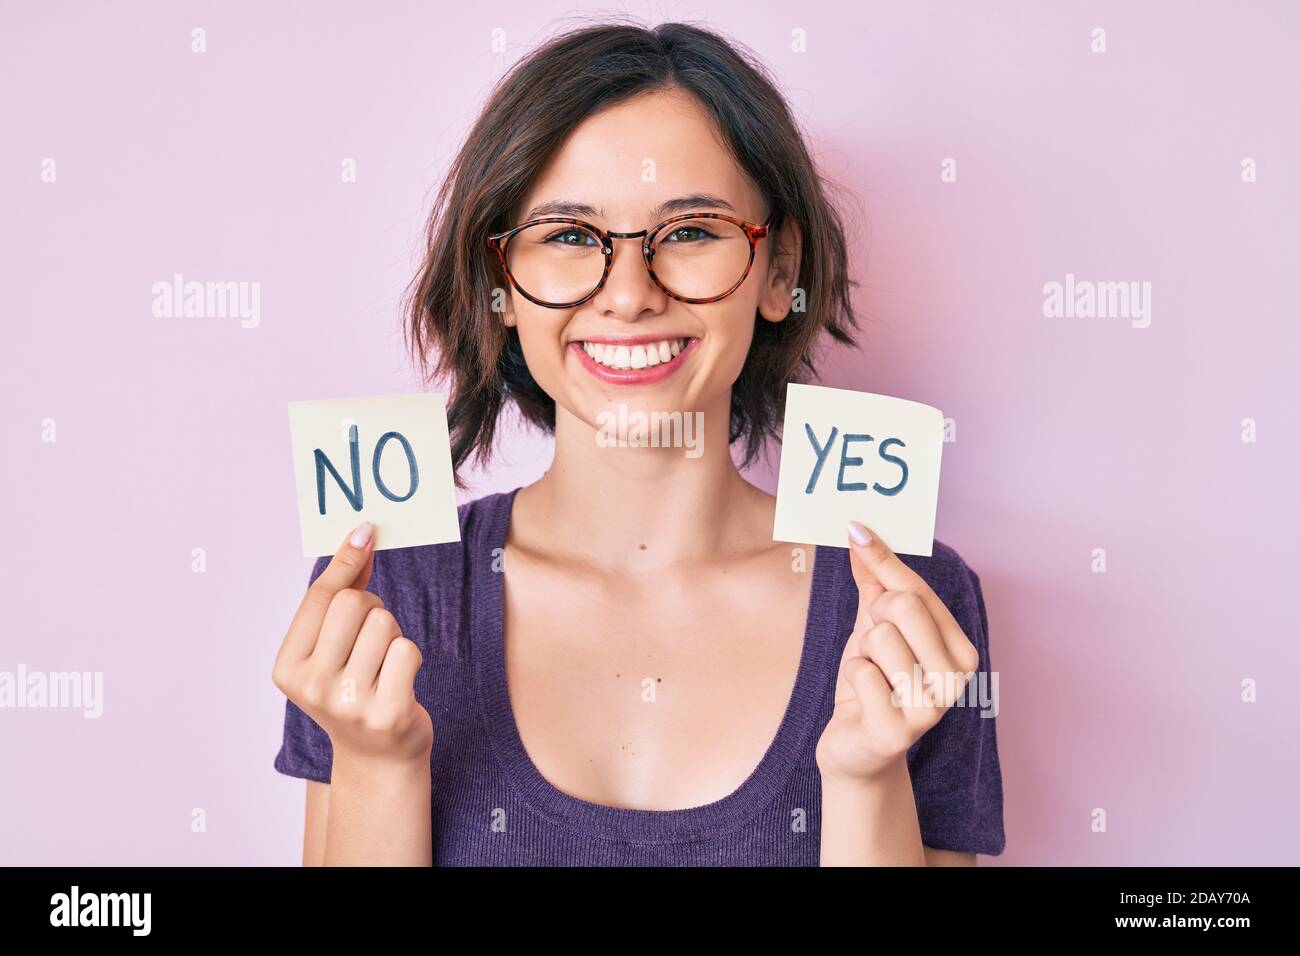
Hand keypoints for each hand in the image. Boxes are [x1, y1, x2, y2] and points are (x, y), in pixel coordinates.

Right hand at [272, 522, 433, 765]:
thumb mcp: (333, 647)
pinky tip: (399, 682)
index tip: (366, 530)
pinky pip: (407, 650)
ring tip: (383, 665)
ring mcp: (347, 702)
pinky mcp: (386, 713)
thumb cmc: (354, 687)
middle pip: (354, 604)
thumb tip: (360, 536)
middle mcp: (311, 686)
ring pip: (385, 624)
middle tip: (371, 639)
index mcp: (287, 667)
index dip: (346, 560)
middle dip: (372, 609)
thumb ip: (341, 593)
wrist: (377, 756)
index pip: (320, 596)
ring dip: (393, 636)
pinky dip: (409, 658)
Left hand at [815, 521, 980, 782]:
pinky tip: (863, 702)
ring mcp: (931, 707)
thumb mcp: (874, 631)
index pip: (918, 589)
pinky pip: (860, 672)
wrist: (856, 751)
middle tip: (873, 645)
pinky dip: (852, 680)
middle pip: (904, 605)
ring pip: (878, 636)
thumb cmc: (872, 686)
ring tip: (871, 679)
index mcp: (960, 649)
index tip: (856, 528)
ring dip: (862, 654)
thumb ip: (875, 585)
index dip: (884, 558)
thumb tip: (861, 534)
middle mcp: (957, 678)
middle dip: (874, 617)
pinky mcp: (899, 731)